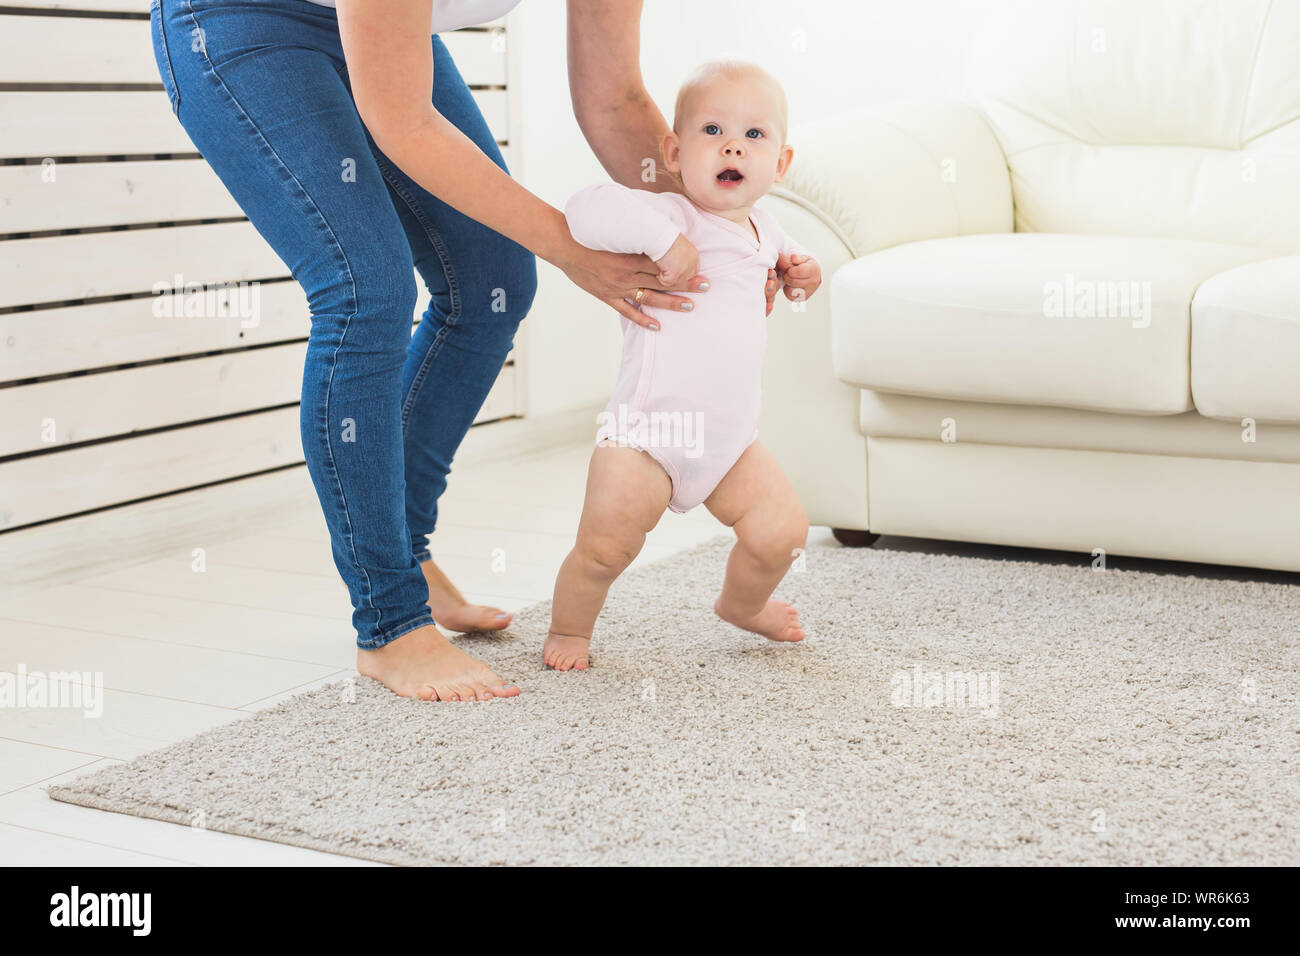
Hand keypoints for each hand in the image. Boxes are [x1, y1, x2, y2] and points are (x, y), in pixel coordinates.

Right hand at [557, 239, 707, 330]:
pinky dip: (643, 320)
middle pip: (662, 281)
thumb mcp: (616, 232)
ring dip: (671, 302)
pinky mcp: (608, 296)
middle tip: (705, 286)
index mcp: (630, 254)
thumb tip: (658, 234)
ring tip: (690, 306)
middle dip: (685, 284)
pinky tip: (657, 326)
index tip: (699, 268)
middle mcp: (627, 273)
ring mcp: (617, 287)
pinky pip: (628, 311)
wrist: (564, 246)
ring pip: (650, 297)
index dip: (682, 268)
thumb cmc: (591, 235)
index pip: (663, 264)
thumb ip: (636, 236)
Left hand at [766, 252, 821, 314]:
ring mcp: (809, 292)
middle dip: (787, 276)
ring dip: (787, 284)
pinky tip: (791, 285)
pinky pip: (790, 296)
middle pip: (793, 281)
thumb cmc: (805, 264)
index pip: (798, 271)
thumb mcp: (802, 257)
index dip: (790, 269)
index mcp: (814, 269)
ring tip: (791, 278)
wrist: (811, 274)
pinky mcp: (803, 298)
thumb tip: (793, 258)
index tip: (791, 267)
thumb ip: (796, 257)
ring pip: (791, 290)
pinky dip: (788, 290)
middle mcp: (814, 282)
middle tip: (789, 273)